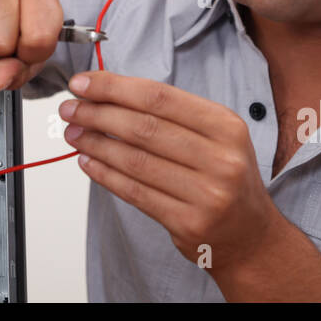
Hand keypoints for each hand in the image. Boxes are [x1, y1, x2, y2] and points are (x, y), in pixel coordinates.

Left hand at [58, 70, 278, 283]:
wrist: (251, 236)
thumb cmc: (225, 177)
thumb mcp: (216, 136)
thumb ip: (171, 114)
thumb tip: (110, 92)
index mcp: (226, 126)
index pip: (159, 97)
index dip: (115, 88)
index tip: (83, 83)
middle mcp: (221, 158)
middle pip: (144, 127)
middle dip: (98, 114)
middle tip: (70, 108)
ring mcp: (206, 194)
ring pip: (136, 161)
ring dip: (95, 144)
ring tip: (72, 133)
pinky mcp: (188, 223)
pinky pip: (135, 193)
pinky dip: (106, 175)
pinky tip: (88, 161)